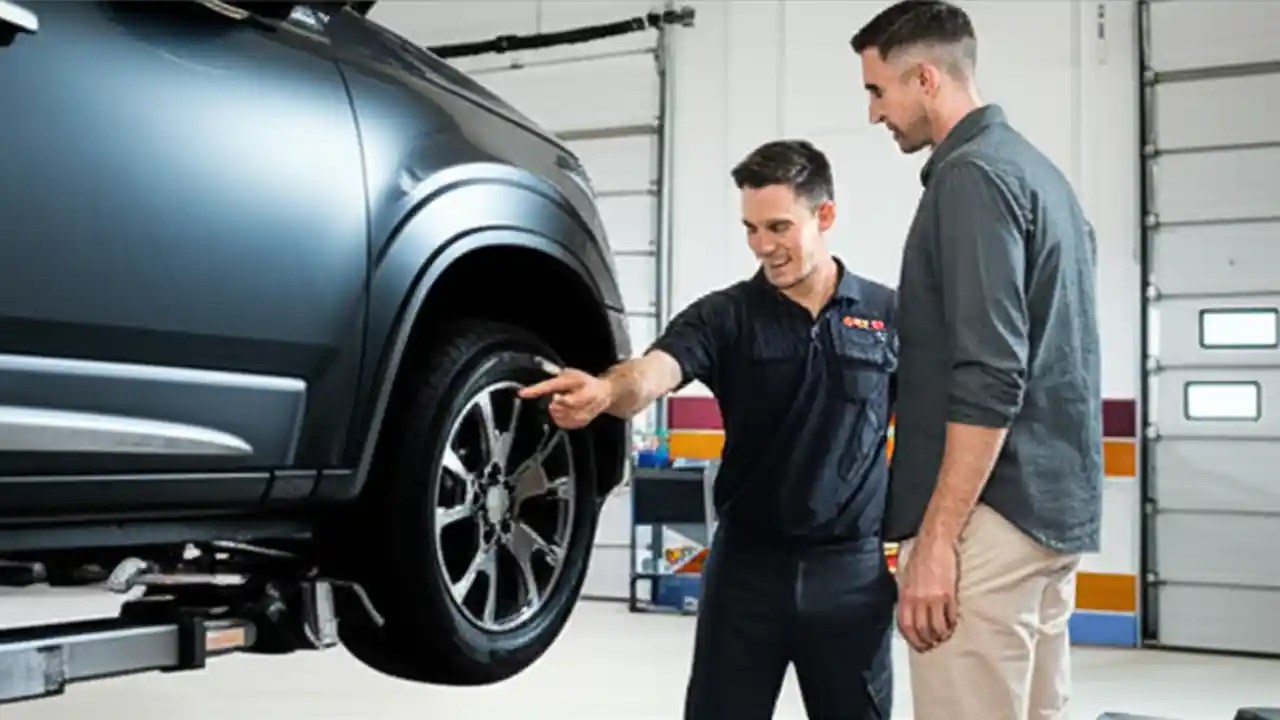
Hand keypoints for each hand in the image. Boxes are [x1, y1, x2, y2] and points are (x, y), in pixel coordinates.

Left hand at [517, 367, 613, 428]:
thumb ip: (556, 378)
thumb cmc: (584, 382)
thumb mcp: (570, 373)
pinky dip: (560, 420)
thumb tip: (540, 386)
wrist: (606, 393)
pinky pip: (566, 424)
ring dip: (556, 412)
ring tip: (560, 405)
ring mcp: (586, 410)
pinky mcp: (584, 421)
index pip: (553, 385)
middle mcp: (584, 396)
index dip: (537, 390)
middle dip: (555, 403)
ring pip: (562, 416)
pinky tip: (563, 414)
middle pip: (560, 404)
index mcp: (577, 380)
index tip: (522, 393)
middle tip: (555, 399)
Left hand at [896, 536, 959, 652]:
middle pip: (921, 629)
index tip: (918, 645)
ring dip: (940, 635)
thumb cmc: (919, 557)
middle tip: (932, 645)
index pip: (905, 625)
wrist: (934, 543)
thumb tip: (907, 610)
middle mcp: (918, 599)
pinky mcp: (948, 594)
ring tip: (943, 637)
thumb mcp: (905, 577)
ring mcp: (933, 597)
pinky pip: (949, 615)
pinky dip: (951, 624)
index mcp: (905, 595)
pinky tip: (952, 625)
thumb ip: (906, 595)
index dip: (911, 638)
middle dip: (926, 641)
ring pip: (936, 626)